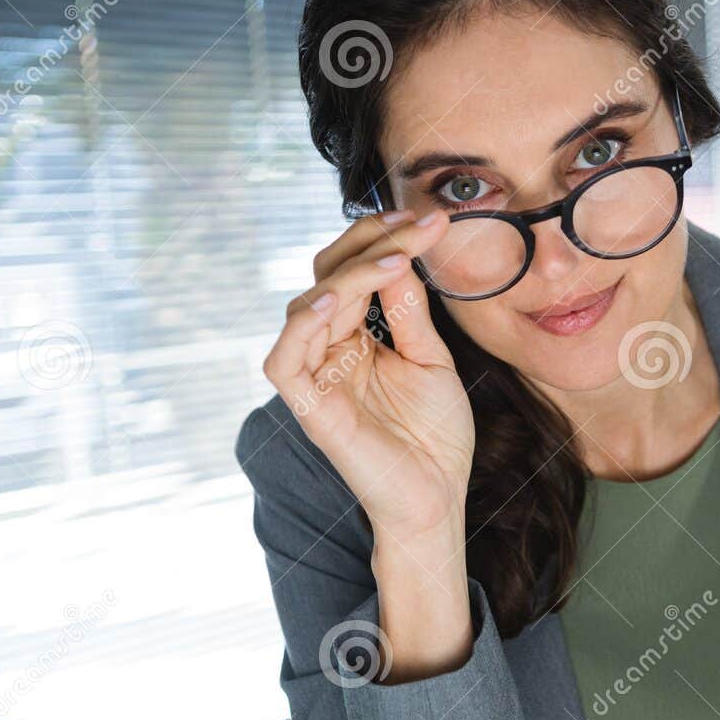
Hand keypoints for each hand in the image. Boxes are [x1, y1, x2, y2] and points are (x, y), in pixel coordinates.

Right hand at [262, 209, 474, 538]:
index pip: (354, 272)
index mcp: (355, 338)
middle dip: (370, 243)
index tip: (426, 220)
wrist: (436, 499)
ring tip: (395, 258)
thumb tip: (400, 255)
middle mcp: (328, 351)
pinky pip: (283, 360)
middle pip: (327, 276)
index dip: (384, 240)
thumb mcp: (431, 359)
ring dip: (348, 274)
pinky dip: (301, 326)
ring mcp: (315, 379)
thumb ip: (409, 311)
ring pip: (307, 306)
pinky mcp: (308, 409)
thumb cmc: (434, 438)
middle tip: (416, 224)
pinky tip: (333, 300)